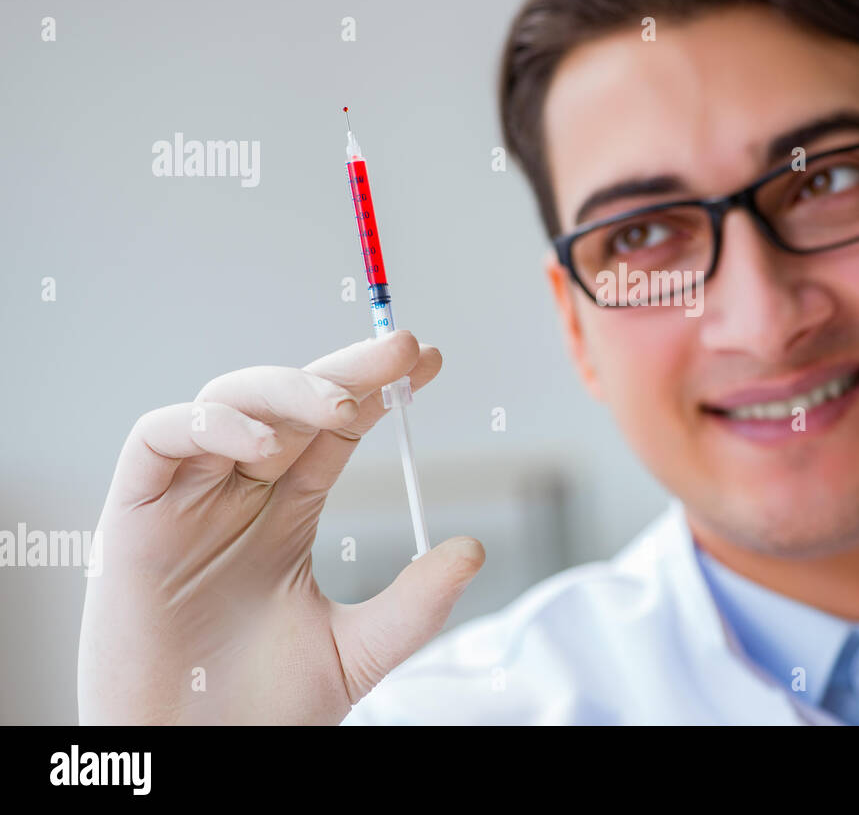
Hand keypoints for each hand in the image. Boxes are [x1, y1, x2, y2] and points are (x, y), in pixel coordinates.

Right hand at [77, 330, 482, 723]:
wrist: (194, 759)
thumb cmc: (262, 709)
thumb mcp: (355, 652)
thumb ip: (413, 605)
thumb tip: (472, 550)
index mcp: (287, 513)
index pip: (334, 429)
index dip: (377, 390)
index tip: (427, 363)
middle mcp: (238, 494)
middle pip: (290, 402)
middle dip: (346, 369)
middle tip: (401, 352)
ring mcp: (186, 500)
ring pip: (229, 402)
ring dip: (286, 389)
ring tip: (342, 405)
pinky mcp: (132, 517)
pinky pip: (158, 439)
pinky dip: (208, 424)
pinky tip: (261, 445)